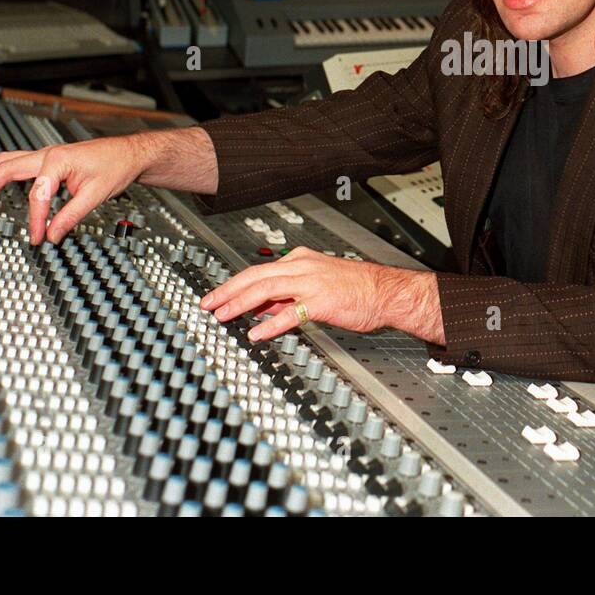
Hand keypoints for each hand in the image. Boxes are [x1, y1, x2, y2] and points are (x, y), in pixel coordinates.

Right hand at [0, 137, 149, 244]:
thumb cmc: (116, 166)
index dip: (37, 220)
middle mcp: (47, 155)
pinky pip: (16, 159)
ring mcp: (47, 155)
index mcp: (57, 161)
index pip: (38, 196)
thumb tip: (53, 235)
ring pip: (7, 161)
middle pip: (7, 170)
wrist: (129, 153)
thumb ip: (71, 216)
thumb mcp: (96, 195)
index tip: (39, 238)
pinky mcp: (49, 159)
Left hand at [201, 246, 397, 341]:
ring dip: (239, 304)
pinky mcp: (321, 302)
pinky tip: (257, 334)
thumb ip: (288, 295)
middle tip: (208, 304)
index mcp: (301, 260)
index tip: (218, 296)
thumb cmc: (358, 289)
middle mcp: (302, 267)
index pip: (258, 271)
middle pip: (254, 276)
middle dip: (227, 291)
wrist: (387, 291)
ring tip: (222, 316)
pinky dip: (269, 324)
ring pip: (265, 290)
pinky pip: (289, 314)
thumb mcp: (317, 285)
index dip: (234, 285)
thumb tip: (262, 308)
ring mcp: (311, 283)